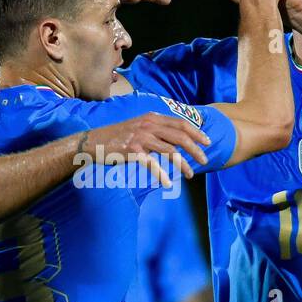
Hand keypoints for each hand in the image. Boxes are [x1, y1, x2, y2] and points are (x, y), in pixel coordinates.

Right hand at [84, 112, 210, 186]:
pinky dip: (162, 174)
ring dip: (183, 164)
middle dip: (195, 149)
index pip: (181, 123)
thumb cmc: (119, 137)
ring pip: (170, 151)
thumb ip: (158, 132)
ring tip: (190, 175)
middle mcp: (149, 125)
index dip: (197, 133)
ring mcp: (141, 138)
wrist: (95, 142)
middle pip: (180, 136)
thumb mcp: (140, 128)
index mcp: (153, 118)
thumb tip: (178, 141)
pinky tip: (168, 183)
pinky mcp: (133, 151)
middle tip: (204, 160)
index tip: (207, 142)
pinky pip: (152, 164)